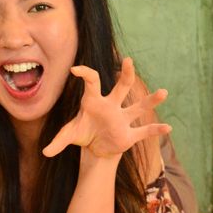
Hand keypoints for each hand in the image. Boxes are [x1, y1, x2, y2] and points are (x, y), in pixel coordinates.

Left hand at [42, 57, 170, 158]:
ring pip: (139, 107)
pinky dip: (155, 130)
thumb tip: (44, 152)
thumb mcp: (69, 135)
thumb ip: (57, 142)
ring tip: (163, 92)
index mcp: (94, 102)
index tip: (75, 69)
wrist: (96, 147)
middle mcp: (112, 106)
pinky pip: (144, 131)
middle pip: (121, 87)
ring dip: (151, 100)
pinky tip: (167, 128)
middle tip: (128, 61)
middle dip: (126, 74)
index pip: (92, 82)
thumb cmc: (83, 133)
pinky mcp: (130, 134)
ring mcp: (123, 118)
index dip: (85, 74)